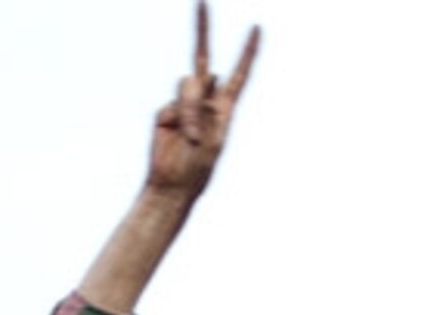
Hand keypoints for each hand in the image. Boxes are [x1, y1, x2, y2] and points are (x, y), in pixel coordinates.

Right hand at [143, 4, 259, 205]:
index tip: (257, 29)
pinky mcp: (166, 110)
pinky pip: (175, 103)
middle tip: (201, 0)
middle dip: (202, 28)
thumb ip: (208, 105)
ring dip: (192, 108)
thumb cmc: (199, 168)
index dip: (247, 52)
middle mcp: (204, 99)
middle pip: (203, 57)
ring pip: (190, 83)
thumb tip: (205, 75)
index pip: (238, 75)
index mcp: (224, 108)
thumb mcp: (213, 137)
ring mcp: (183, 103)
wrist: (173, 186)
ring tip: (192, 137)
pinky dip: (182, 119)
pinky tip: (182, 138)